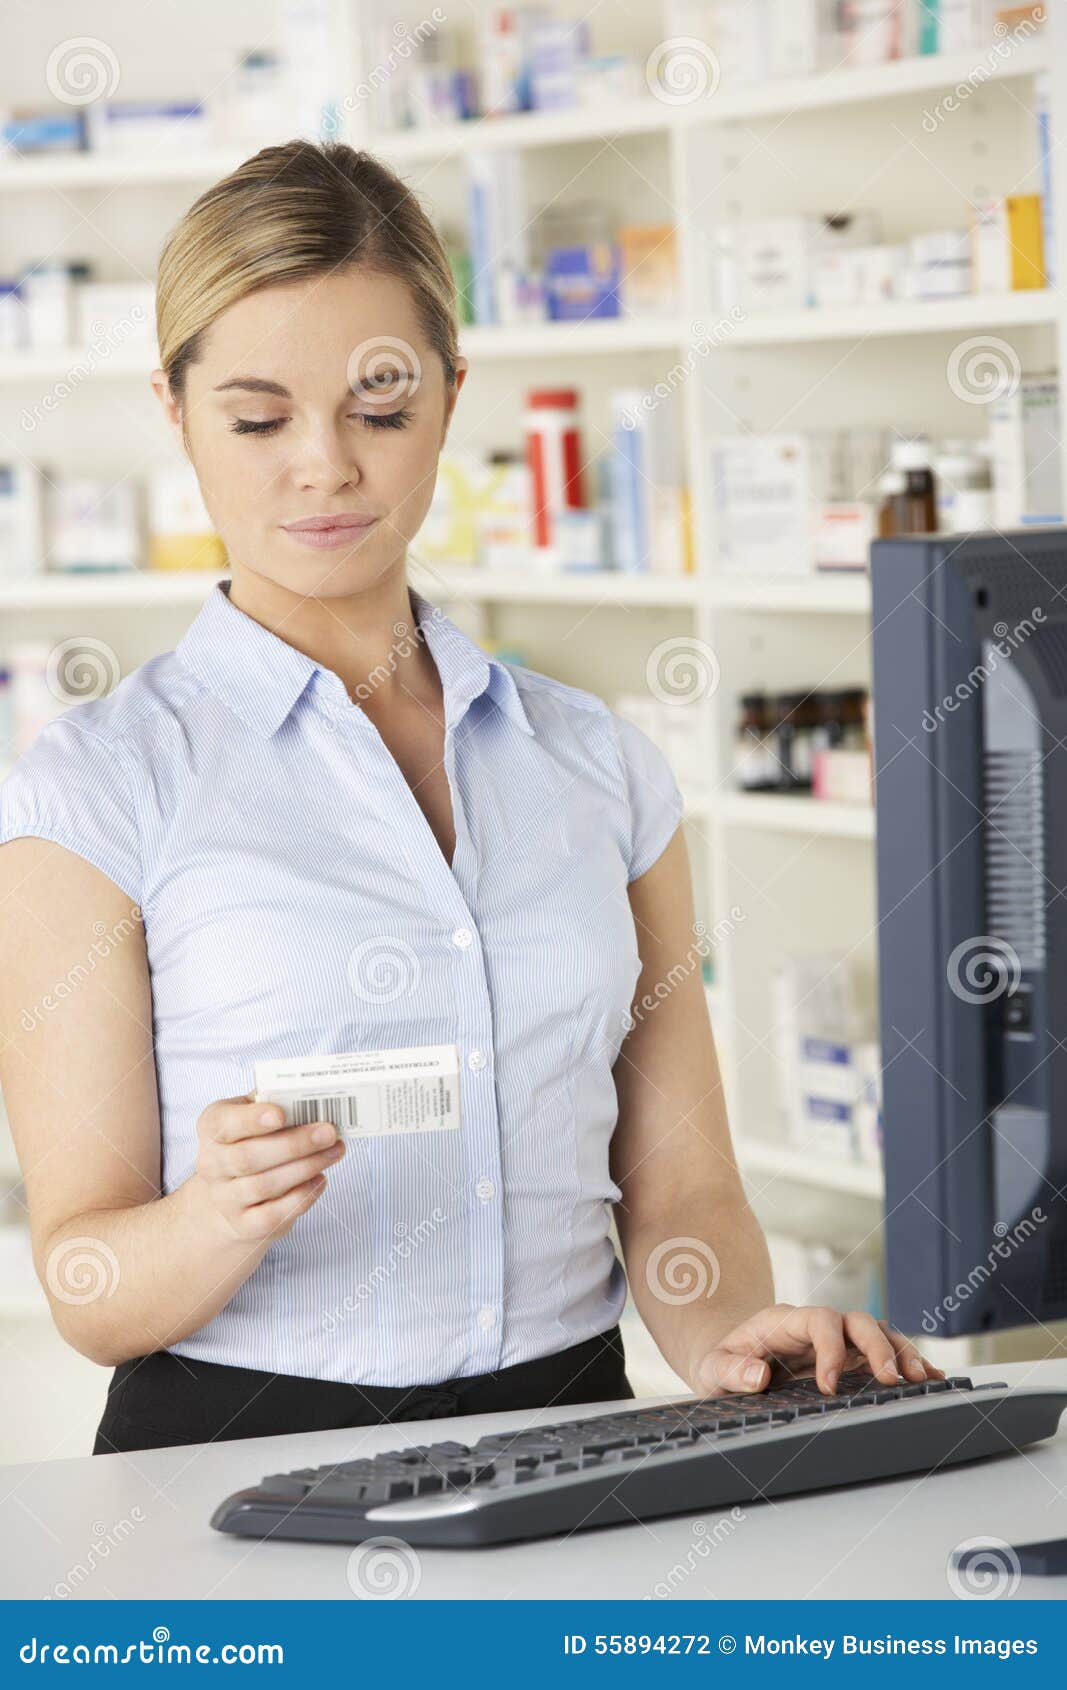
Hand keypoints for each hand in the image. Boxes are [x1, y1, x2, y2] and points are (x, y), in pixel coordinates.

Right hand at [193, 1092, 345, 1243]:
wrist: (230, 1198)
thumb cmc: (250, 1144)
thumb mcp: (253, 1116)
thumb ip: (275, 1102)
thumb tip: (310, 1093)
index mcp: (213, 1129)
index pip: (223, 1123)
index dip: (251, 1120)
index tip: (280, 1114)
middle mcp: (212, 1164)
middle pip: (249, 1157)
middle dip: (294, 1145)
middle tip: (328, 1133)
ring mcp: (225, 1198)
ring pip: (264, 1185)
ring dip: (306, 1167)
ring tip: (335, 1151)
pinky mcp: (244, 1225)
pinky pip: (273, 1215)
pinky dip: (301, 1197)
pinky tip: (320, 1179)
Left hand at [686, 1303, 945, 1397]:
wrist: (732, 1362)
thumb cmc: (724, 1364)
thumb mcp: (713, 1368)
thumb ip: (730, 1371)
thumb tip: (757, 1376)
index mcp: (785, 1322)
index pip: (818, 1320)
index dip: (829, 1349)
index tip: (827, 1386)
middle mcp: (817, 1326)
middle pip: (857, 1321)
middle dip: (877, 1347)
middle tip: (891, 1380)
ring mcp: (837, 1341)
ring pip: (878, 1333)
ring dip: (901, 1352)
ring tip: (921, 1378)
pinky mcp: (851, 1358)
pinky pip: (885, 1353)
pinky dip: (908, 1362)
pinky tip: (932, 1377)